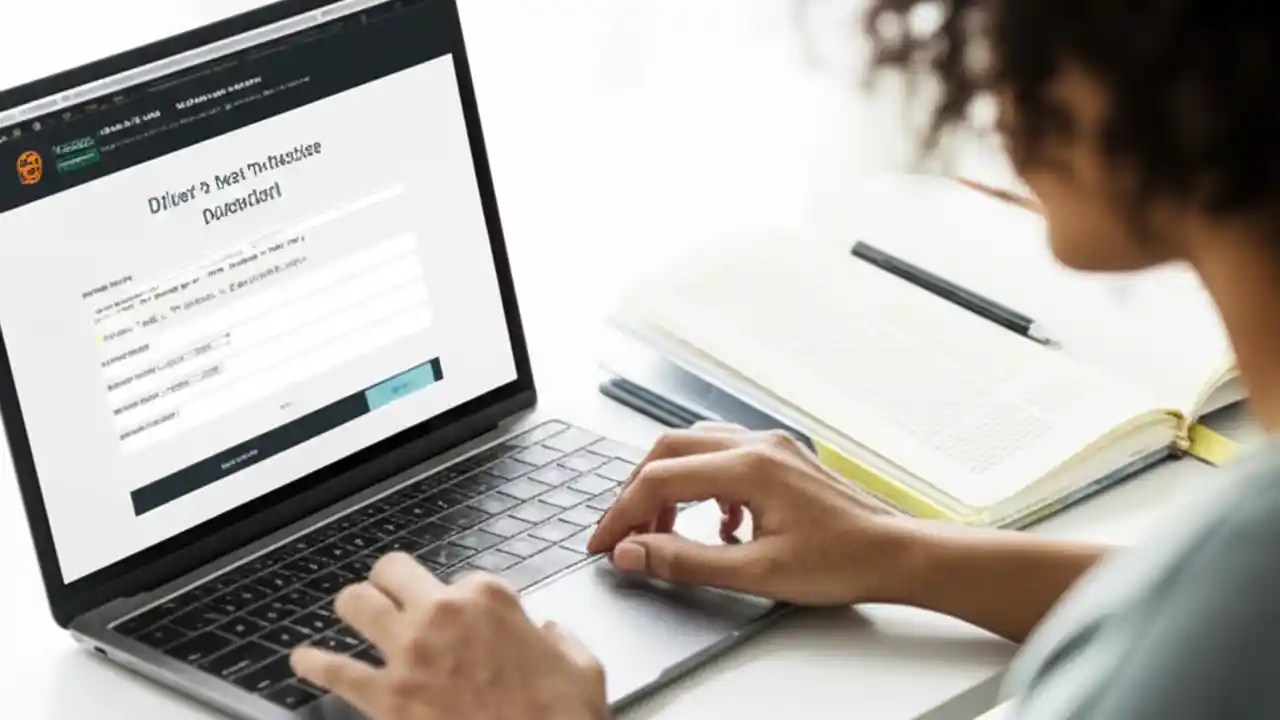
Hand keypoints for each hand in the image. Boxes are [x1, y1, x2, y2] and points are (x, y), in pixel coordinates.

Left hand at [290, 554, 608, 719]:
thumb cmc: (561, 715)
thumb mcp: (580, 662)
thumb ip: (558, 637)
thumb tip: (547, 634)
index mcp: (489, 598)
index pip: (462, 577)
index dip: (464, 599)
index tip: (468, 620)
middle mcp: (443, 614)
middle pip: (392, 570)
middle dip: (391, 579)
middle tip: (393, 592)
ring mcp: (410, 653)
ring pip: (355, 603)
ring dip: (353, 606)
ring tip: (351, 611)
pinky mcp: (388, 698)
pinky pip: (335, 672)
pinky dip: (313, 664)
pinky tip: (302, 661)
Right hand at [587, 423, 918, 605]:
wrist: (896, 553)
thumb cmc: (843, 561)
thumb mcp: (755, 573)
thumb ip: (685, 560)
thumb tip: (634, 552)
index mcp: (748, 467)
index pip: (660, 480)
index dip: (622, 514)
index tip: (604, 544)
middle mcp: (757, 444)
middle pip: (669, 450)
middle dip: (637, 492)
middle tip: (622, 534)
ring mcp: (770, 446)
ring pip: (694, 448)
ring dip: (668, 485)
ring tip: (661, 531)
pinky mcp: (781, 457)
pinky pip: (722, 456)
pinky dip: (701, 485)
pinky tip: (714, 524)